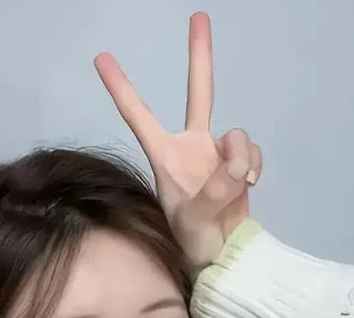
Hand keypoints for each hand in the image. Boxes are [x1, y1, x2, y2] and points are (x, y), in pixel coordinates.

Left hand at [94, 13, 261, 268]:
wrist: (221, 257)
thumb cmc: (192, 244)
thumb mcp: (195, 222)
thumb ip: (215, 191)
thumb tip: (237, 166)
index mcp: (165, 157)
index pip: (138, 115)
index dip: (121, 87)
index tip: (101, 59)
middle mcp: (190, 147)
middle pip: (198, 93)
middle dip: (199, 56)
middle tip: (198, 16)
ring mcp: (215, 154)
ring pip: (237, 134)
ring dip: (241, 158)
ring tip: (237, 188)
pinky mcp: (237, 164)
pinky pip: (251, 150)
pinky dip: (253, 165)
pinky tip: (248, 186)